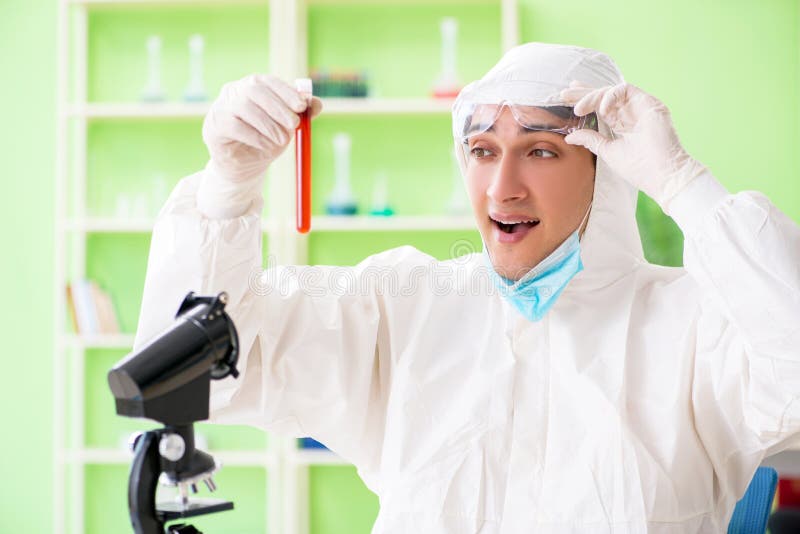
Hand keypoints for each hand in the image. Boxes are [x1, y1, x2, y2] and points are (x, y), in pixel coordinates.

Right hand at [202, 74, 321, 181]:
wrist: (244, 167)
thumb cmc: (265, 141)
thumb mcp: (286, 128)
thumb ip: (301, 115)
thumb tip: (316, 103)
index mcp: (252, 86)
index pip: (268, 81)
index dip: (286, 92)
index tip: (302, 106)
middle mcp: (234, 91)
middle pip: (255, 90)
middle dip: (278, 108)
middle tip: (294, 125)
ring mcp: (221, 106)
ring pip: (244, 107)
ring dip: (268, 125)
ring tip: (281, 140)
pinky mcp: (214, 125)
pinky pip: (234, 125)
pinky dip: (254, 136)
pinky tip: (266, 145)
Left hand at [560, 81, 705, 209]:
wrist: (662, 175)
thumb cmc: (639, 168)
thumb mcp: (607, 151)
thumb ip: (591, 139)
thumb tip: (569, 136)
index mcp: (622, 125)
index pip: (600, 107)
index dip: (584, 100)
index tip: (564, 99)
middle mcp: (631, 113)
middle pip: (604, 96)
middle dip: (583, 92)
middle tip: (564, 93)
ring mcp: (640, 107)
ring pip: (612, 91)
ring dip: (593, 96)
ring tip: (579, 108)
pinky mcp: (649, 103)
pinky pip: (626, 89)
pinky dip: (610, 96)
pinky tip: (600, 109)